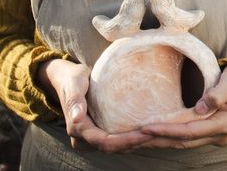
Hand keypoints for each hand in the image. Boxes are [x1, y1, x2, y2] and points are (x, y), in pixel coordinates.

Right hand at [38, 58, 153, 152]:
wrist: (66, 80)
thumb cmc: (72, 79)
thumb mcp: (73, 84)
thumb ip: (74, 100)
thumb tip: (77, 119)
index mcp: (78, 129)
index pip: (105, 142)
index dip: (126, 140)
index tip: (146, 132)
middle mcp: (84, 139)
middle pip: (113, 148)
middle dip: (136, 144)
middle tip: (160, 134)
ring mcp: (91, 139)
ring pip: (116, 148)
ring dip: (137, 143)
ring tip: (160, 134)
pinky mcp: (99, 134)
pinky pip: (117, 141)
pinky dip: (133, 139)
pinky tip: (150, 131)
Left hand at [135, 64, 226, 148]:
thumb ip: (219, 92)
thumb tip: (202, 106)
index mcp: (224, 123)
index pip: (190, 130)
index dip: (167, 130)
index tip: (146, 127)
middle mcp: (218, 136)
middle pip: (182, 142)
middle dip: (156, 140)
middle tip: (131, 139)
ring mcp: (214, 138)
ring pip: (181, 144)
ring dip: (159, 142)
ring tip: (135, 141)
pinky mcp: (208, 136)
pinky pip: (184, 141)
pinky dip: (167, 139)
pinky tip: (151, 138)